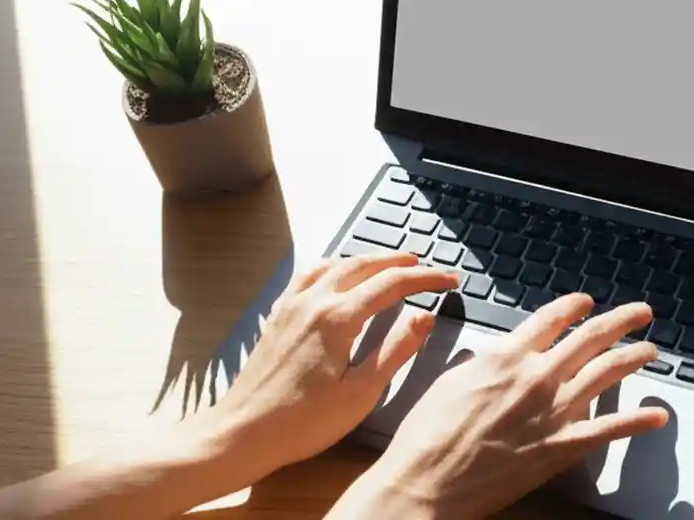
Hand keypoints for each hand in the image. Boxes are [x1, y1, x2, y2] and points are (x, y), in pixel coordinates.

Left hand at [194, 253, 458, 479]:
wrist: (243, 433)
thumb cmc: (303, 422)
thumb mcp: (361, 393)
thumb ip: (395, 349)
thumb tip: (425, 317)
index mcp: (338, 318)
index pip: (393, 284)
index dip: (426, 278)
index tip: (450, 279)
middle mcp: (314, 301)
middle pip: (364, 265)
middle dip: (400, 262)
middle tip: (426, 266)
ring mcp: (292, 305)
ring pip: (336, 264)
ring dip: (368, 259)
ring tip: (390, 264)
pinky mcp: (278, 315)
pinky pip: (309, 274)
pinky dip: (334, 265)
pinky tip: (338, 273)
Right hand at [329, 294, 667, 518]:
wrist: (427, 482)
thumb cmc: (428, 436)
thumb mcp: (451, 380)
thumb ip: (483, 363)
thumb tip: (497, 355)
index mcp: (507, 355)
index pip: (552, 318)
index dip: (574, 306)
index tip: (586, 302)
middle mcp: (537, 376)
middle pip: (590, 337)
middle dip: (621, 320)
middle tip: (641, 312)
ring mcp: (554, 411)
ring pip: (607, 372)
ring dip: (634, 356)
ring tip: (650, 349)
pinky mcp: (562, 447)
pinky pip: (610, 429)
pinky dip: (637, 421)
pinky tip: (657, 415)